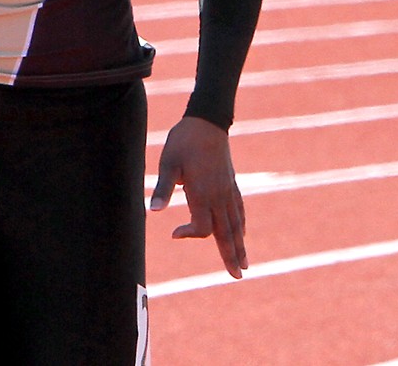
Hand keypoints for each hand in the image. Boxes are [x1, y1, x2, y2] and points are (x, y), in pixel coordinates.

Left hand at [150, 115, 247, 278]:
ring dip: (240, 245)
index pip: (203, 228)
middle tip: (237, 276)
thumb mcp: (168, 163)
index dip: (190, 235)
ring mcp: (228, 190)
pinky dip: (241, 224)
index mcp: (203, 193)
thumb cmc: (184, 142)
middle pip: (227, 233)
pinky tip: (242, 233)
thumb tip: (153, 211)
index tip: (174, 233)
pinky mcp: (231, 183)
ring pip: (236, 224)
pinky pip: (239, 209)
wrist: (207, 121)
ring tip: (244, 264)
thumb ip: (164, 188)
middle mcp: (219, 196)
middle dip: (231, 255)